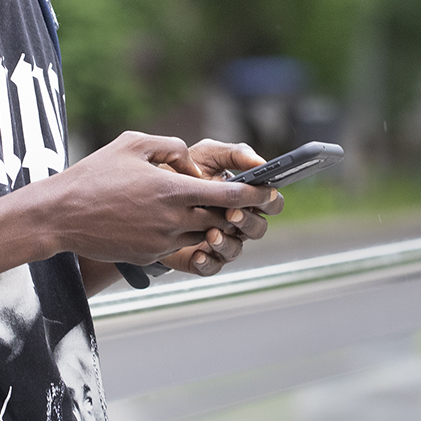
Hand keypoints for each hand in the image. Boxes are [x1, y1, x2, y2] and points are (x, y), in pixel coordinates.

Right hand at [36, 132, 276, 266]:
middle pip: (222, 218)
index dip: (255, 194)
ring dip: (211, 222)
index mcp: (174, 190)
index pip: (230, 195)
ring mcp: (162, 240)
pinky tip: (173, 220)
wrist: (60, 215)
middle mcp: (173, 219)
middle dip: (236, 210)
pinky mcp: (150, 254)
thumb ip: (171, 146)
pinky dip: (185, 232)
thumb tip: (193, 162)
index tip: (271, 191)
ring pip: (203, 233)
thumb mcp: (133, 143)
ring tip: (209, 208)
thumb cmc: (95, 174)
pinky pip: (179, 243)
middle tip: (243, 199)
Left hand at [158, 138, 284, 277]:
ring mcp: (221, 241)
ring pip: (236, 249)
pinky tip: (198, 253)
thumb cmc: (184, 173)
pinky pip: (212, 266)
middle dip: (248, 221)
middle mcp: (237, 222)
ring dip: (226, 242)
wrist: (148, 196)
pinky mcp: (201, 257)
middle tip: (231, 213)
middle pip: (258, 228)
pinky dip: (207, 261)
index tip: (261, 194)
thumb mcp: (208, 155)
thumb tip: (261, 163)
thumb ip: (235, 154)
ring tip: (211, 233)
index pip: (271, 203)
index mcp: (244, 198)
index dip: (269, 201)